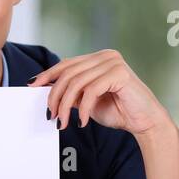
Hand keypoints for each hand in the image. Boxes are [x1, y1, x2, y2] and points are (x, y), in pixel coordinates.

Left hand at [30, 49, 170, 136]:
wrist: (146, 123)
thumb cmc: (119, 112)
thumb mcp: (88, 101)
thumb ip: (72, 93)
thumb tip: (46, 91)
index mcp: (98, 58)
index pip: (67, 64)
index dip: (47, 75)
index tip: (32, 86)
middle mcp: (106, 55)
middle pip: (68, 73)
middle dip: (55, 96)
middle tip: (51, 115)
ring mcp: (113, 62)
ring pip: (76, 82)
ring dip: (66, 106)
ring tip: (63, 122)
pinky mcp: (119, 73)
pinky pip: (91, 90)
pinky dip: (84, 109)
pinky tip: (84, 122)